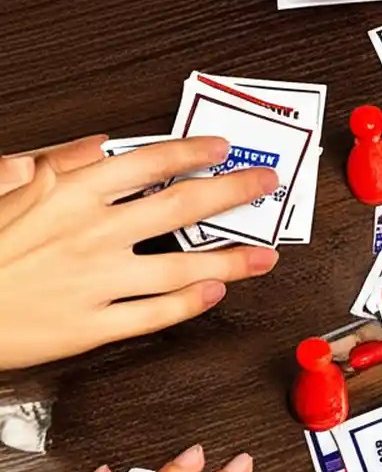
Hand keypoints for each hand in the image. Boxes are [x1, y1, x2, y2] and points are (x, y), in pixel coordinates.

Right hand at [0, 136, 279, 368]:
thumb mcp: (1, 186)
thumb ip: (54, 164)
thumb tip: (98, 145)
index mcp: (68, 193)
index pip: (149, 163)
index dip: (193, 153)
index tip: (223, 148)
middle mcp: (91, 234)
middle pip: (181, 207)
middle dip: (232, 193)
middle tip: (266, 186)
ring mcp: (94, 282)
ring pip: (182, 268)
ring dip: (231, 259)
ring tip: (265, 256)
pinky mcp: (88, 326)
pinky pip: (153, 314)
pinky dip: (190, 303)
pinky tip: (215, 293)